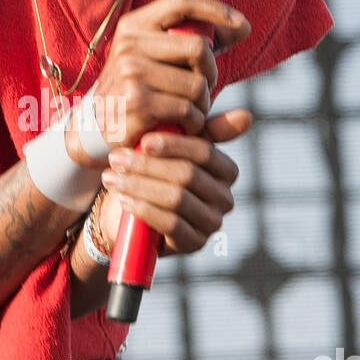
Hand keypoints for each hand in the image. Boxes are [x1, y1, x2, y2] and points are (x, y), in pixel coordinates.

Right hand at [65, 0, 250, 161]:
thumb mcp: (163, 61)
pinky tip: (183, 126)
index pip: (181, 2)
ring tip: (191, 111)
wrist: (101, 129)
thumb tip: (243, 27)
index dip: (216, 9)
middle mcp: (129, 44)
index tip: (242, 25)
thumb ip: (202, 45)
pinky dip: (195, 123)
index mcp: (135, 25)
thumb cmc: (142, 91)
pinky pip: (187, 110)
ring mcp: (130, 72)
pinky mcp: (136, 102)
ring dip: (203, 103)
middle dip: (211, 73)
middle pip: (198, 46)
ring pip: (197, 83)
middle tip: (204, 90)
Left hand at [95, 108, 252, 256]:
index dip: (174, 145)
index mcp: (226, 171)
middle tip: (116, 158)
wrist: (131, 217)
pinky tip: (124, 199)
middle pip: (188, 175)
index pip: (205, 152)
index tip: (143, 140)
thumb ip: (198, 129)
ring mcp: (211, 223)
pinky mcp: (194, 244)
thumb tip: (246, 115)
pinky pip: (171, 224)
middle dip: (148, 165)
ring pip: (177, 199)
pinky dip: (144, 208)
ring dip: (139, 185)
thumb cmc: (154, 176)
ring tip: (112, 177)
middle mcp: (225, 198)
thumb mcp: (171, 150)